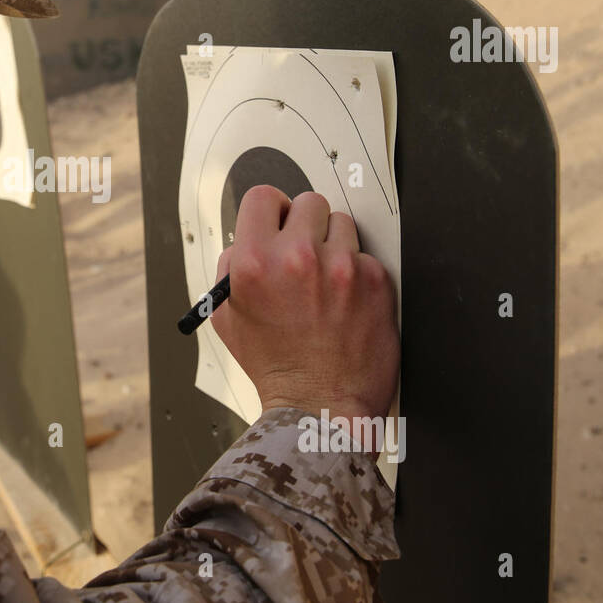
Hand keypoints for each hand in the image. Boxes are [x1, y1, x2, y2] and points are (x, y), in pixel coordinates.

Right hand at [209, 186, 398, 420]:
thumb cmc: (275, 367)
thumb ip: (232, 269)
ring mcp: (340, 267)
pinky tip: (345, 301)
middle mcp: (297, 257)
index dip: (271, 211)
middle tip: (305, 253)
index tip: (278, 223)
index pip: (263, 196)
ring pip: (342, 224)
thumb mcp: (228, 317)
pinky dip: (356, 274)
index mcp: (254, 263)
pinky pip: (365, 255)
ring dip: (334, 245)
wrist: (320, 406)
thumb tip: (249, 238)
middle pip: (309, 202)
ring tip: (326, 282)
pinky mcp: (374, 281)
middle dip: (305, 225)